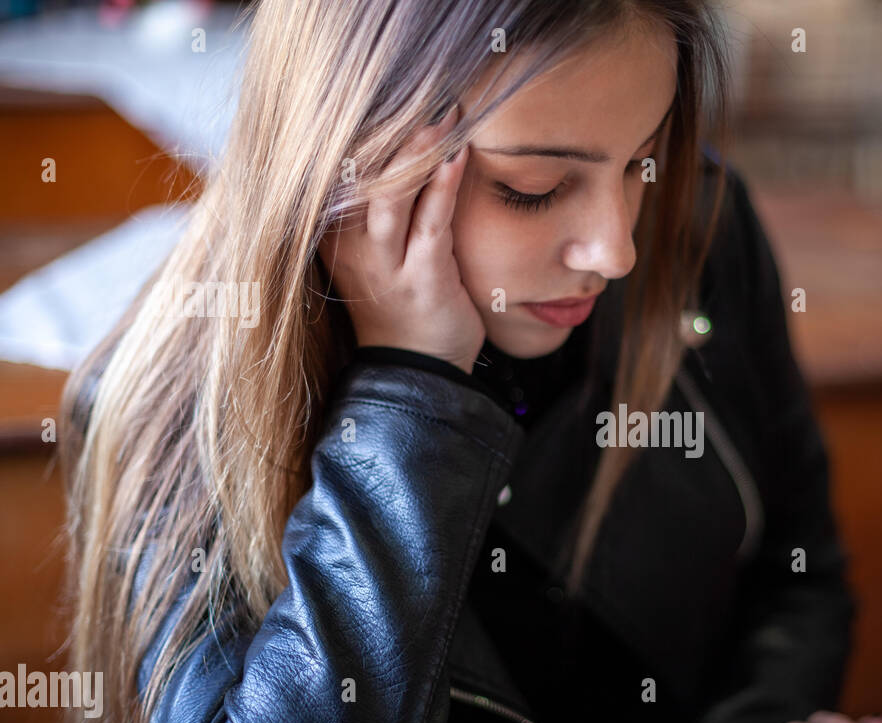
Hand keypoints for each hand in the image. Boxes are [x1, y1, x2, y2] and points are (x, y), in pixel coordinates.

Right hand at [318, 105, 483, 372]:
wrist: (416, 373)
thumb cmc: (400, 306)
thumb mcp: (373, 256)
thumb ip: (373, 211)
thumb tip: (390, 154)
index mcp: (332, 238)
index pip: (339, 174)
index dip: (364, 136)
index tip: (391, 100)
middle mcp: (351, 249)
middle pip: (361, 178)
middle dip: (393, 134)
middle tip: (425, 96)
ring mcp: (385, 267)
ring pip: (391, 197)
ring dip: (418, 154)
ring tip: (442, 120)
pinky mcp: (422, 281)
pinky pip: (429, 225)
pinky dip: (441, 188)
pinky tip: (456, 160)